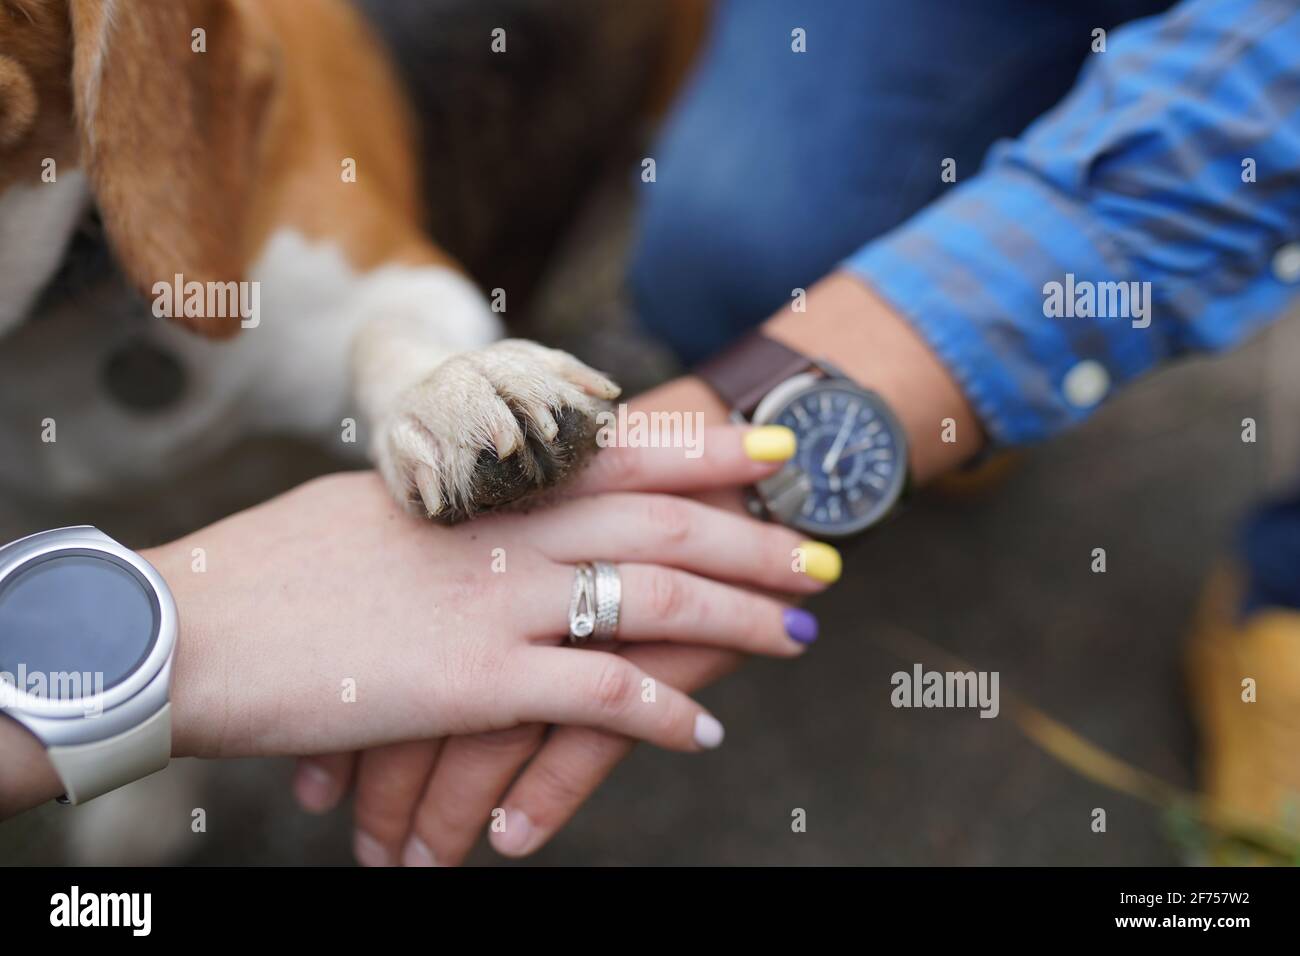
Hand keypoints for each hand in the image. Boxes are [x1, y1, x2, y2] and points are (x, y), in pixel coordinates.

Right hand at [298, 383, 839, 864]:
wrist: (192, 628)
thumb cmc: (271, 571)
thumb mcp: (371, 512)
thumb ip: (444, 510)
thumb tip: (483, 509)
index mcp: (478, 484)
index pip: (614, 453)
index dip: (701, 450)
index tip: (767, 449)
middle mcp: (504, 531)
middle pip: (660, 523)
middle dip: (751, 539)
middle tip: (819, 553)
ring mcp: (497, 602)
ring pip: (652, 599)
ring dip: (736, 620)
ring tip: (795, 637)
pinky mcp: (478, 680)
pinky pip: (600, 694)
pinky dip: (662, 712)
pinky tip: (704, 729)